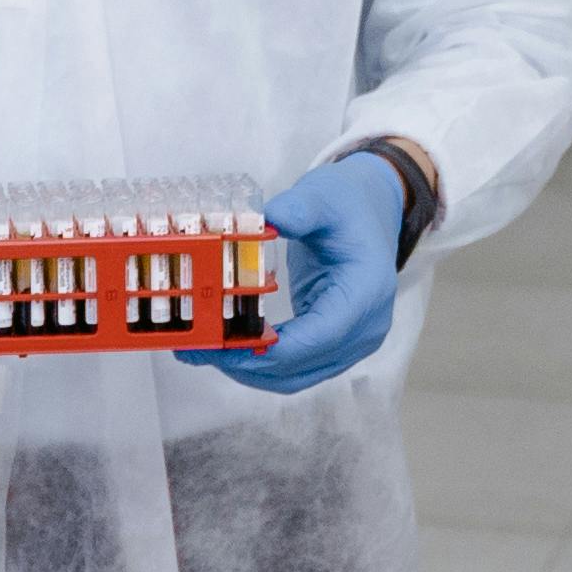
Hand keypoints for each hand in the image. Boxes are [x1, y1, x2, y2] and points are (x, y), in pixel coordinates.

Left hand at [193, 151, 408, 394]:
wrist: (370, 210)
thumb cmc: (349, 205)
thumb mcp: (322, 196)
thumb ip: (297, 208)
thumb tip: (265, 220)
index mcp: (366, 291)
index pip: (320, 336)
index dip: (273, 349)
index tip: (228, 345)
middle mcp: (366, 325)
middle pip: (303, 364)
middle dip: (249, 363)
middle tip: (200, 348)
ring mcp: (353, 341)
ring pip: (297, 376)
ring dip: (250, 370)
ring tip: (206, 351)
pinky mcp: (335, 345)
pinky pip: (296, 368)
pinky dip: (262, 365)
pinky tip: (230, 348)